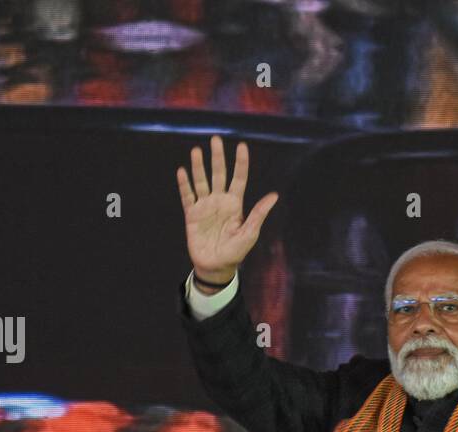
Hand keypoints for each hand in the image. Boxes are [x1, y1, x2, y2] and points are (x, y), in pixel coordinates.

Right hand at [175, 135, 278, 287]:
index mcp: (235, 204)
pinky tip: (182, 171)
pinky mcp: (192, 214)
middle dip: (218, 157)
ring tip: (197, 151)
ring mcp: (205, 206)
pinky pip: (188, 196)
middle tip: (216, 139)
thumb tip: (274, 195)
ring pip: (202, 181)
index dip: (240, 163)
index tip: (242, 146)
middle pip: (219, 174)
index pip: (239, 178)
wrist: (216, 266)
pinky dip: (185, 184)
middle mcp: (220, 201)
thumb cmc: (235, 252)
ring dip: (199, 167)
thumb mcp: (250, 233)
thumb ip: (258, 213)